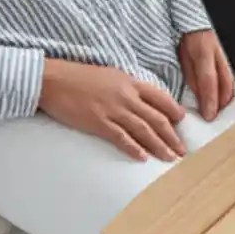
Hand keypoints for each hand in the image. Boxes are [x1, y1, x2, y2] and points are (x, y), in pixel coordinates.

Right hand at [38, 59, 186, 161]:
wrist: (52, 79)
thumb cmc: (78, 77)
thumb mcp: (110, 75)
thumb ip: (127, 88)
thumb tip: (141, 101)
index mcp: (130, 82)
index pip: (161, 97)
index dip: (174, 111)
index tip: (182, 123)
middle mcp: (126, 96)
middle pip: (157, 118)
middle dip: (172, 136)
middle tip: (182, 150)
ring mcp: (113, 110)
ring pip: (144, 130)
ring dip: (159, 146)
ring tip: (170, 158)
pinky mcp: (98, 122)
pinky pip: (121, 138)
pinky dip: (134, 148)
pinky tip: (143, 157)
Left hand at [178, 30, 234, 121]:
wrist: (194, 22)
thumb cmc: (185, 38)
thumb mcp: (182, 56)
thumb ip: (190, 75)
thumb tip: (198, 95)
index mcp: (203, 52)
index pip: (208, 81)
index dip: (209, 100)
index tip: (208, 116)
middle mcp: (218, 53)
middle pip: (225, 83)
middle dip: (221, 102)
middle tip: (214, 115)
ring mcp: (224, 54)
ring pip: (231, 80)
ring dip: (226, 97)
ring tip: (219, 108)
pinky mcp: (226, 56)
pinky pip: (230, 75)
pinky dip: (227, 88)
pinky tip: (222, 95)